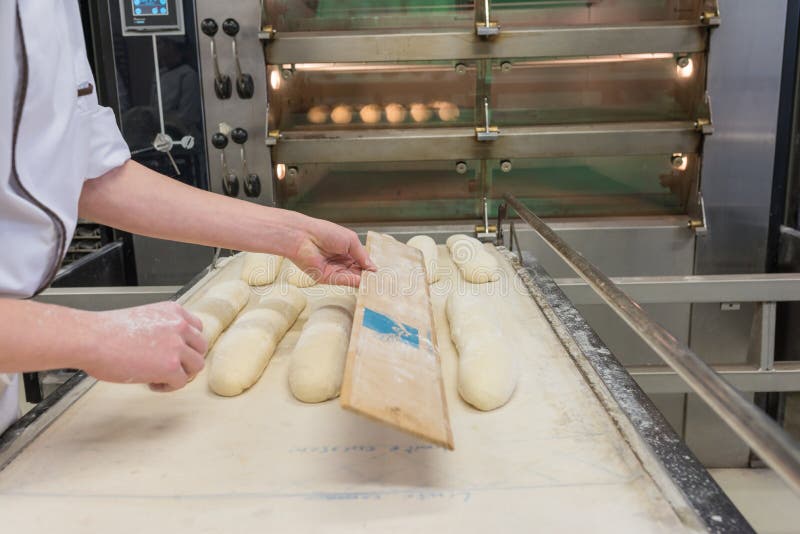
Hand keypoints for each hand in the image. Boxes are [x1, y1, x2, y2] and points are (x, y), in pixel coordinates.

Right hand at [83, 302, 206, 391]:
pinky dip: (168, 387)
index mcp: (173, 311)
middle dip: (187, 360)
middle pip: (200, 347)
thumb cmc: (106, 330)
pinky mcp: (170, 366)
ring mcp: (177, 346)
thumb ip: (162, 329)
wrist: (91, 339)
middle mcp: (180, 325)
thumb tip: (167, 348)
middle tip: (169, 367)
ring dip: (181, 374)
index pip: (196, 328)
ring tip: (161, 377)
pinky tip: (151, 383)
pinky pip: (181, 382)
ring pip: (196, 366)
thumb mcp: (143, 318)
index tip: (176, 352)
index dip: (187, 344)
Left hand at [291, 217, 375, 286]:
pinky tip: (366, 282)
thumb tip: (374, 268)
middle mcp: (342, 262)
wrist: (304, 237)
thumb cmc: (325, 233)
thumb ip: (363, 255)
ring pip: (354, 278)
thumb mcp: (351, 240)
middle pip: (359, 272)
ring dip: (365, 281)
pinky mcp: (329, 279)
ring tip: (377, 282)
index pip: (362, 262)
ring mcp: (336, 271)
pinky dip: (356, 283)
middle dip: (369, 276)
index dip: (371, 267)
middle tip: (382, 280)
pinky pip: (345, 281)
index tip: (381, 272)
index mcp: (347, 251)